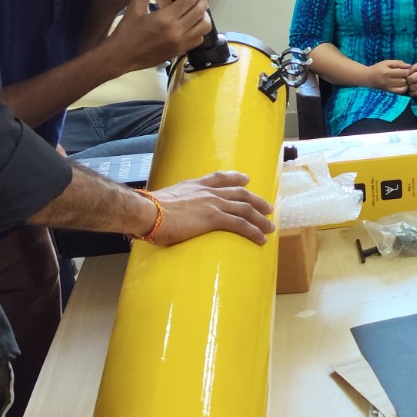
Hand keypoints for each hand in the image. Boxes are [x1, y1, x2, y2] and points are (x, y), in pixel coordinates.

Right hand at [103, 0, 211, 73]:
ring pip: (204, 27)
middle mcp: (177, 30)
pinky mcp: (180, 51)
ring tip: (200, 9)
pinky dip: (200, 30)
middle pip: (200, 12)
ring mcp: (181, 42)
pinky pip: (199, 39)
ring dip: (205, 15)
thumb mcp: (134, 7)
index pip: (189, 1)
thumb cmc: (127, 30)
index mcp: (165, 18)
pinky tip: (195, 24)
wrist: (122, 56)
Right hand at [152, 171, 273, 245]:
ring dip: (260, 219)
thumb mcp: (165, 199)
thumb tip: (167, 214)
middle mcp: (208, 192)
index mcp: (195, 185)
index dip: (235, 178)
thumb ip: (173, 203)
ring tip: (270, 227)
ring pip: (246, 209)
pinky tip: (261, 239)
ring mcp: (213, 204)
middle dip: (256, 201)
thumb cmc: (148, 210)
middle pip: (240, 194)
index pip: (220, 178)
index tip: (246, 179)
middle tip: (268, 207)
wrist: (147, 212)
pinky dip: (254, 232)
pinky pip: (241, 225)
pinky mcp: (215, 218)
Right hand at [361, 59, 411, 93]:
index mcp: (387, 72)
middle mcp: (387, 81)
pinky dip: (404, 88)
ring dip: (405, 82)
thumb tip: (409, 66)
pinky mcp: (389, 91)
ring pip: (403, 86)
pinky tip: (402, 84)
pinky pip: (400, 91)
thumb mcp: (387, 62)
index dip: (407, 70)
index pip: (403, 73)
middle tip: (404, 74)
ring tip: (403, 79)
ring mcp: (388, 87)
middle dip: (406, 77)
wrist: (368, 77)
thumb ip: (398, 63)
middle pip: (404, 80)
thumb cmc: (378, 68)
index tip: (406, 69)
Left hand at [404, 60, 416, 97]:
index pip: (410, 79)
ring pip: (415, 94)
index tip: (407, 77)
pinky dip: (416, 95)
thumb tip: (407, 72)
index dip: (406, 79)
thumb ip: (415, 67)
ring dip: (411, 91)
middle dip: (408, 85)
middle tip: (409, 83)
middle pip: (412, 88)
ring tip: (411, 87)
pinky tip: (416, 91)